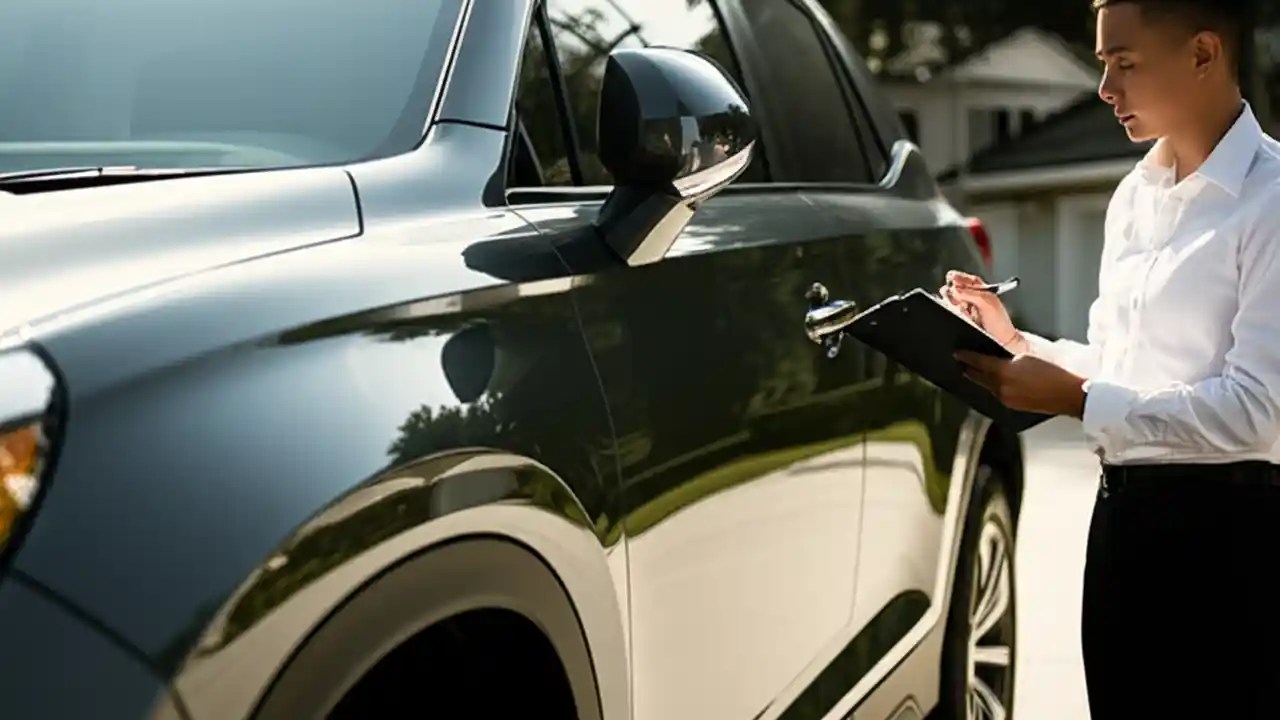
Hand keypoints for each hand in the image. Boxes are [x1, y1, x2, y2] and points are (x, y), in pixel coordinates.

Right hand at [940, 271, 1027, 353]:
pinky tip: (962, 316)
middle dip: (952, 291)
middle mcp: (970, 298)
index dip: (957, 277)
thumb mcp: (988, 302)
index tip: (951, 277)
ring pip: (949, 300)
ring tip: (962, 309)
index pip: (965, 279)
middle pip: (954, 289)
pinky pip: (950, 312)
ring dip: (952, 302)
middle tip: (956, 296)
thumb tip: (954, 289)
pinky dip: (953, 312)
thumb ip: (971, 293)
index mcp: (980, 290)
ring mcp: (964, 309)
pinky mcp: (960, 319)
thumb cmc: (1000, 321)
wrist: (1000, 341)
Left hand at [954, 350, 1086, 417]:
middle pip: (978, 377)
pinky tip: (992, 383)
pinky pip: (996, 395)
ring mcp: (1006, 399)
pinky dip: (992, 387)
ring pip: (987, 387)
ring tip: (973, 371)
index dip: (966, 357)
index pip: (979, 362)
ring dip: (980, 379)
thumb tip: (999, 352)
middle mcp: (1001, 387)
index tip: (957, 353)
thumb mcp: (1030, 356)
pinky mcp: (1012, 406)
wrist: (1069, 394)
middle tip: (960, 362)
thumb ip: (1010, 354)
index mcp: (1004, 372)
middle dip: (969, 369)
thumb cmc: (1054, 372)